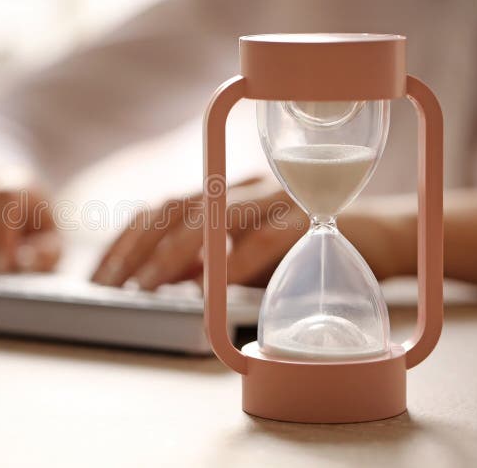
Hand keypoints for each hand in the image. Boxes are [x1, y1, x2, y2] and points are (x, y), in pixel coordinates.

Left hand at [91, 178, 309, 289]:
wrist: (378, 235)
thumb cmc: (306, 246)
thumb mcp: (249, 253)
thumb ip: (210, 260)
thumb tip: (163, 281)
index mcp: (223, 196)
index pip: (160, 210)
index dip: (125, 240)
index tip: (99, 276)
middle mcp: (243, 189)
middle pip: (175, 207)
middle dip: (135, 248)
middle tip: (110, 286)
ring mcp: (276, 199)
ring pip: (213, 215)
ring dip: (173, 253)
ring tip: (145, 286)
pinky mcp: (311, 219)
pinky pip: (266, 238)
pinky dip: (233, 262)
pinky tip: (210, 286)